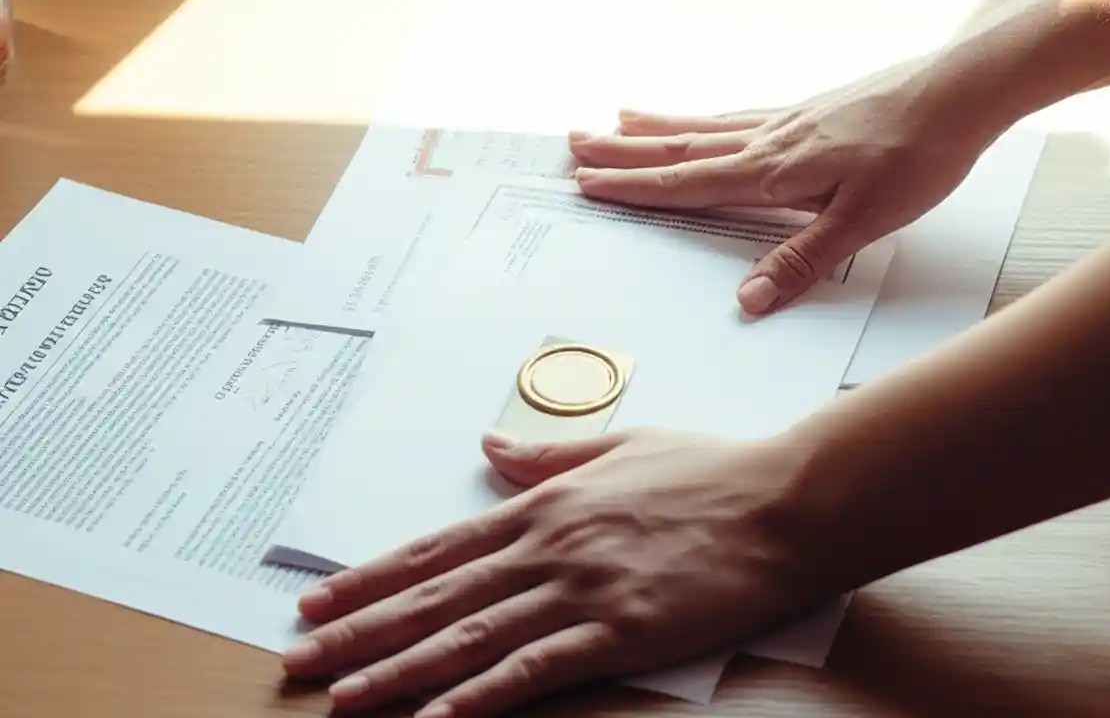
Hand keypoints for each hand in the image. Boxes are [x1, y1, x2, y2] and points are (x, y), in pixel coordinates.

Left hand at [281, 428, 834, 716]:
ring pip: (469, 636)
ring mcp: (581, 589)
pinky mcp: (620, 631)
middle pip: (435, 597)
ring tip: (341, 696)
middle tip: (297, 659)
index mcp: (546, 504)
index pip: (437, 548)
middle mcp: (548, 546)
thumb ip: (548, 453)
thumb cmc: (711, 472)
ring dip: (398, 669)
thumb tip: (491, 443)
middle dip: (359, 630)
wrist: (785, 500)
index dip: (370, 577)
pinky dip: (480, 696)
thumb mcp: (622, 445)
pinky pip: (535, 668)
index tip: (317, 599)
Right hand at [569, 60, 1004, 313]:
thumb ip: (802, 261)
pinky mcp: (808, 112)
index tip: (589, 186)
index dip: (636, 189)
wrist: (961, 92)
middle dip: (624, 153)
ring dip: (654, 129)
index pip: (688, 184)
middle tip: (574, 147)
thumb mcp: (864, 222)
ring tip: (614, 122)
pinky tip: (699, 117)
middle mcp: (769, 141)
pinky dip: (704, 116)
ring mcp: (786, 121)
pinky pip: (736, 114)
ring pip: (703, 126)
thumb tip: (748, 300)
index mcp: (774, 173)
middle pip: (681, 148)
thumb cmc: (919, 154)